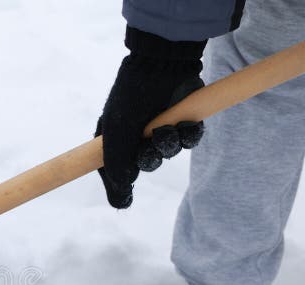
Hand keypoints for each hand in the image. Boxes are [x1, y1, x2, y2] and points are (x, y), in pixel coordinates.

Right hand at [96, 27, 206, 208]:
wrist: (161, 65)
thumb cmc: (131, 98)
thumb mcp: (115, 135)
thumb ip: (115, 168)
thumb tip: (122, 199)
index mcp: (114, 138)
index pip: (114, 171)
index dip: (120, 185)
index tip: (127, 195)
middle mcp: (136, 135)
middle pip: (146, 165)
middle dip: (151, 160)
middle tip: (149, 147)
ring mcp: (160, 127)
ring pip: (169, 153)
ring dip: (170, 146)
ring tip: (168, 129)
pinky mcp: (183, 119)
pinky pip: (189, 140)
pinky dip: (189, 136)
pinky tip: (186, 124)